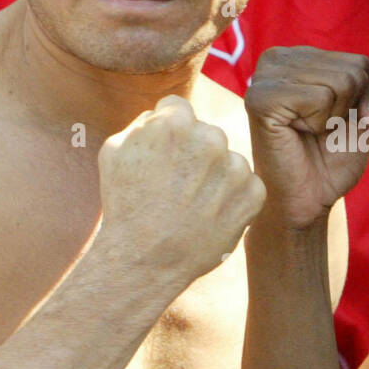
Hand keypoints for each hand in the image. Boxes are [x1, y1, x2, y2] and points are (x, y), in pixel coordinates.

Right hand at [97, 96, 265, 281]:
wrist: (146, 259)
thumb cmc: (124, 205)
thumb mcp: (114, 151)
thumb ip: (142, 123)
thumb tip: (163, 114)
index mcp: (177, 121)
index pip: (178, 109)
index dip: (167, 132)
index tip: (161, 156)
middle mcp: (212, 137)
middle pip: (206, 134)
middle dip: (194, 153)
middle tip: (176, 186)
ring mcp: (236, 166)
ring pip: (227, 160)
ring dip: (215, 175)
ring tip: (191, 205)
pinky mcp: (254, 193)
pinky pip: (246, 185)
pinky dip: (232, 198)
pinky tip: (209, 215)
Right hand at [244, 47, 368, 229]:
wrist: (309, 198)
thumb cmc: (331, 156)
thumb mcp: (366, 116)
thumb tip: (367, 106)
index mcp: (298, 56)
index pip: (361, 63)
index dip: (359, 101)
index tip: (331, 120)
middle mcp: (277, 58)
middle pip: (353, 70)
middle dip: (347, 109)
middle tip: (318, 130)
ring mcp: (265, 76)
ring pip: (340, 81)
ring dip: (333, 117)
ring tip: (307, 132)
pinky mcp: (260, 98)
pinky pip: (319, 97)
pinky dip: (319, 122)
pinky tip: (297, 133)